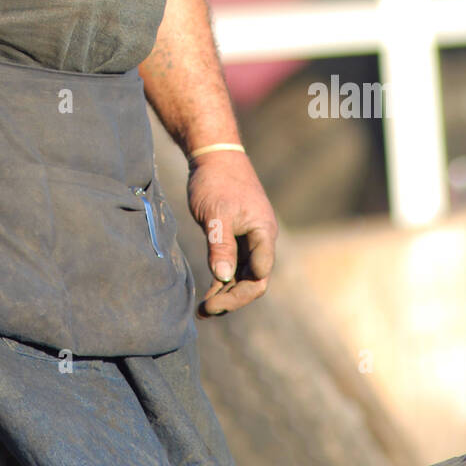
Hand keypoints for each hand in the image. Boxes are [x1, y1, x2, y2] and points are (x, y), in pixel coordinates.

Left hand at [187, 150, 277, 316]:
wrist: (213, 154)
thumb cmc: (216, 181)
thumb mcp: (215, 214)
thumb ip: (221, 244)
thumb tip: (224, 278)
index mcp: (263, 233)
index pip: (258, 276)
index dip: (238, 294)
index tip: (212, 303)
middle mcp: (261, 238)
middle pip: (253, 280)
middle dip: (231, 298)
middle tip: (204, 311)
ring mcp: (250, 236)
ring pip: (243, 273)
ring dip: (226, 291)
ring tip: (203, 309)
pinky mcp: (237, 233)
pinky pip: (234, 262)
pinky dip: (222, 276)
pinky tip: (208, 290)